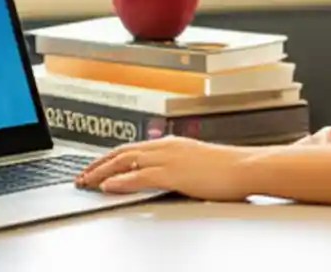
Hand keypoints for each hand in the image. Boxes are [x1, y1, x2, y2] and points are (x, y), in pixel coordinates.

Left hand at [75, 136, 255, 200]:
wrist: (248, 167)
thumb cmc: (230, 169)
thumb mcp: (198, 164)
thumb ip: (179, 167)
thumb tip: (166, 176)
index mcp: (172, 144)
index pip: (132, 148)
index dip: (110, 158)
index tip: (96, 167)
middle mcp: (166, 146)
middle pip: (122, 152)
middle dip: (98, 164)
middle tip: (82, 176)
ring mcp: (169, 158)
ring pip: (125, 162)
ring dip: (102, 172)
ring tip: (86, 182)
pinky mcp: (173, 172)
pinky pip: (139, 176)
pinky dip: (120, 180)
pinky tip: (107, 186)